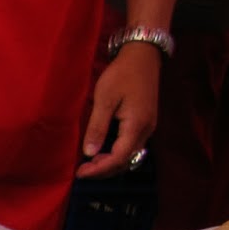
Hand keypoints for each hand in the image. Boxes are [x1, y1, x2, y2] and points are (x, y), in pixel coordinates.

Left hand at [76, 43, 162, 177]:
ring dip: (110, 163)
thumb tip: (90, 153)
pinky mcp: (146, 122)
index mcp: (137, 125)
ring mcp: (148, 126)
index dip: (99, 169)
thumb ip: (97, 127)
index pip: (118, 158)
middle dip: (104, 170)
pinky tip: (102, 152)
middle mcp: (147, 130)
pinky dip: (117, 154)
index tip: (80, 173)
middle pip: (126, 161)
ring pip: (130, 155)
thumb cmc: (121, 74)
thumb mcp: (105, 99)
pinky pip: (131, 146)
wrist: (143, 56)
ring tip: (89, 164)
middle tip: (82, 171)